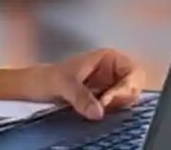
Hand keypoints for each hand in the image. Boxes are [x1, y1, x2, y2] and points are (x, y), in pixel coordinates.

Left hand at [0, 48, 144, 120]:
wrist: (35, 88)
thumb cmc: (47, 77)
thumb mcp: (63, 84)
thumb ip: (80, 96)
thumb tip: (97, 111)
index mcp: (107, 58)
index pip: (133, 70)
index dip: (127, 85)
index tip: (111, 97)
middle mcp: (112, 71)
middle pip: (134, 85)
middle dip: (123, 97)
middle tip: (105, 104)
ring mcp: (109, 86)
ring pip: (127, 99)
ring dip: (117, 105)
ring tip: (97, 107)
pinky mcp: (104, 100)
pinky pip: (118, 108)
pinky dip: (112, 112)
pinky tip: (96, 111)